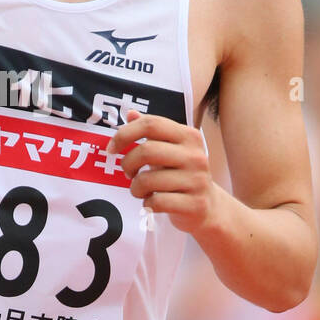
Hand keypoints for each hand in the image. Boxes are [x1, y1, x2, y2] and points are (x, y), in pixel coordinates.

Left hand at [107, 109, 216, 234]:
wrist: (208, 206)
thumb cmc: (180, 174)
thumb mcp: (169, 150)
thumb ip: (151, 131)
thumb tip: (130, 113)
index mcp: (189, 136)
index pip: (151, 124)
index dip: (124, 134)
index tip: (111, 148)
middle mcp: (195, 156)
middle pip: (146, 151)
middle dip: (127, 163)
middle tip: (128, 172)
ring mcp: (197, 180)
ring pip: (147, 180)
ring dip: (135, 188)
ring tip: (141, 190)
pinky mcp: (195, 204)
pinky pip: (157, 202)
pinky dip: (147, 204)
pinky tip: (153, 203)